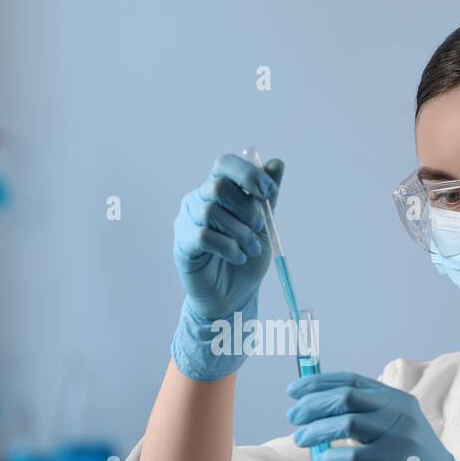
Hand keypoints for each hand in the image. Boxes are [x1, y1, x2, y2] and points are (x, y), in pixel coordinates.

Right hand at [170, 154, 282, 380]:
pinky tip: (237, 258)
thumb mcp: (263, 225)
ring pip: (212, 212)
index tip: (269, 193)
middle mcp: (198, 200)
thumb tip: (277, 163)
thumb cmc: (245, 258)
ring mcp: (187, 221)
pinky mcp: (182, 244)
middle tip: (258, 229)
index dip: (248, 174)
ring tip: (250, 250)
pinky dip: (228, 247)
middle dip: (247, 209)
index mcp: (217, 190)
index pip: (225, 164)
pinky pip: (204, 236)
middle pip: (219, 186)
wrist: (232, 297)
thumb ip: (267, 196)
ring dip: (241, 233)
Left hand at [287, 371, 459, 460]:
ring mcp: (401, 436)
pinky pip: (354, 455)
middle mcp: (401, 412)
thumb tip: (318, 410)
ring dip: (317, 430)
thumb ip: (366, 417)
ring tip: (301, 439)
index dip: (319, 383)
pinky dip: (332, 457)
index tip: (294, 391)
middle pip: (346, 397)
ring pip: (347, 423)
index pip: (352, 381)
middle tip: (293, 417)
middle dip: (313, 404)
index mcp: (398, 399)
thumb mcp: (395, 431)